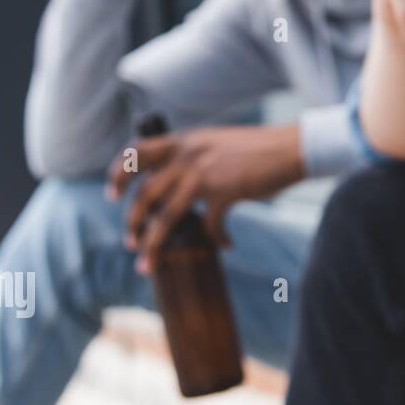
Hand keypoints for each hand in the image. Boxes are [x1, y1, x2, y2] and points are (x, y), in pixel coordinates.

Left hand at [106, 124, 303, 273]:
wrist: (291, 148)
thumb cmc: (259, 148)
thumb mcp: (217, 143)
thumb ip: (194, 155)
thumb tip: (177, 180)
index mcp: (185, 140)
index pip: (137, 152)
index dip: (119, 174)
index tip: (113, 196)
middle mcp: (188, 154)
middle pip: (146, 193)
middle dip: (133, 222)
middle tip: (130, 242)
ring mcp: (205, 173)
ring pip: (166, 216)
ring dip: (154, 244)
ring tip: (147, 263)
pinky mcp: (225, 191)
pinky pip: (209, 224)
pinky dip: (216, 239)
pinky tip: (226, 245)